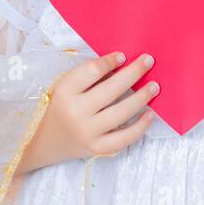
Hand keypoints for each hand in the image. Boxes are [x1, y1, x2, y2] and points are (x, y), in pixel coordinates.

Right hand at [18, 51, 159, 173]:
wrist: (49, 141)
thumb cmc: (63, 107)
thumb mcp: (67, 87)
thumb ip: (90, 76)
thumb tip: (124, 62)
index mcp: (65, 91)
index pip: (91, 71)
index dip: (109, 61)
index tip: (123, 56)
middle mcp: (75, 112)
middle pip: (111, 90)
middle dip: (133, 73)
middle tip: (149, 61)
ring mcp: (87, 132)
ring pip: (121, 113)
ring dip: (141, 98)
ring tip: (154, 87)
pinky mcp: (97, 148)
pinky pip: (123, 138)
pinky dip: (140, 127)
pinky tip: (150, 115)